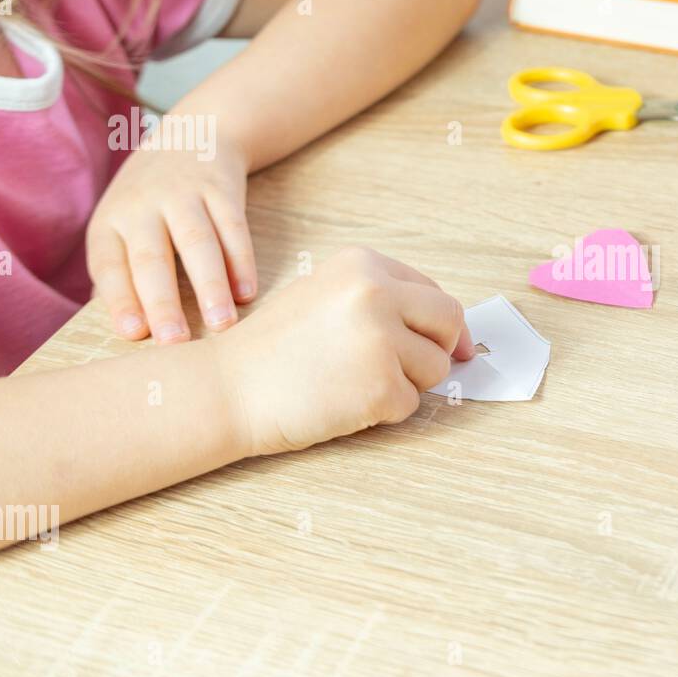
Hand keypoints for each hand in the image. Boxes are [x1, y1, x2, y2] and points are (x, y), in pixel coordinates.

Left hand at [86, 139, 256, 342]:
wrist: (194, 135)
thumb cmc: (151, 200)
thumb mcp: (122, 226)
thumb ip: (121, 272)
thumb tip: (126, 328)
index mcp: (110, 222)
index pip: (110, 265)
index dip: (121, 299)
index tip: (134, 333)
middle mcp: (141, 205)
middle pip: (152, 258)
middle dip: (163, 302)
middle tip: (175, 341)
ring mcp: (182, 193)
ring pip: (196, 243)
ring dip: (210, 286)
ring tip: (222, 324)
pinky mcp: (220, 188)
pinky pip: (233, 227)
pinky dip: (241, 261)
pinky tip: (247, 292)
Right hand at [215, 247, 474, 455]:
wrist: (227, 389)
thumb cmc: (274, 349)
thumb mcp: (324, 296)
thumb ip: (381, 300)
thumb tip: (451, 328)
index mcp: (363, 265)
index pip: (432, 292)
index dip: (438, 324)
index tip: (442, 344)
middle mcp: (376, 292)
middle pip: (449, 321)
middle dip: (439, 349)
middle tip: (409, 370)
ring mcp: (380, 338)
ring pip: (436, 367)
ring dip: (408, 384)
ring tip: (355, 382)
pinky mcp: (381, 385)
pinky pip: (411, 404)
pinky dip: (386, 412)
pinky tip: (345, 402)